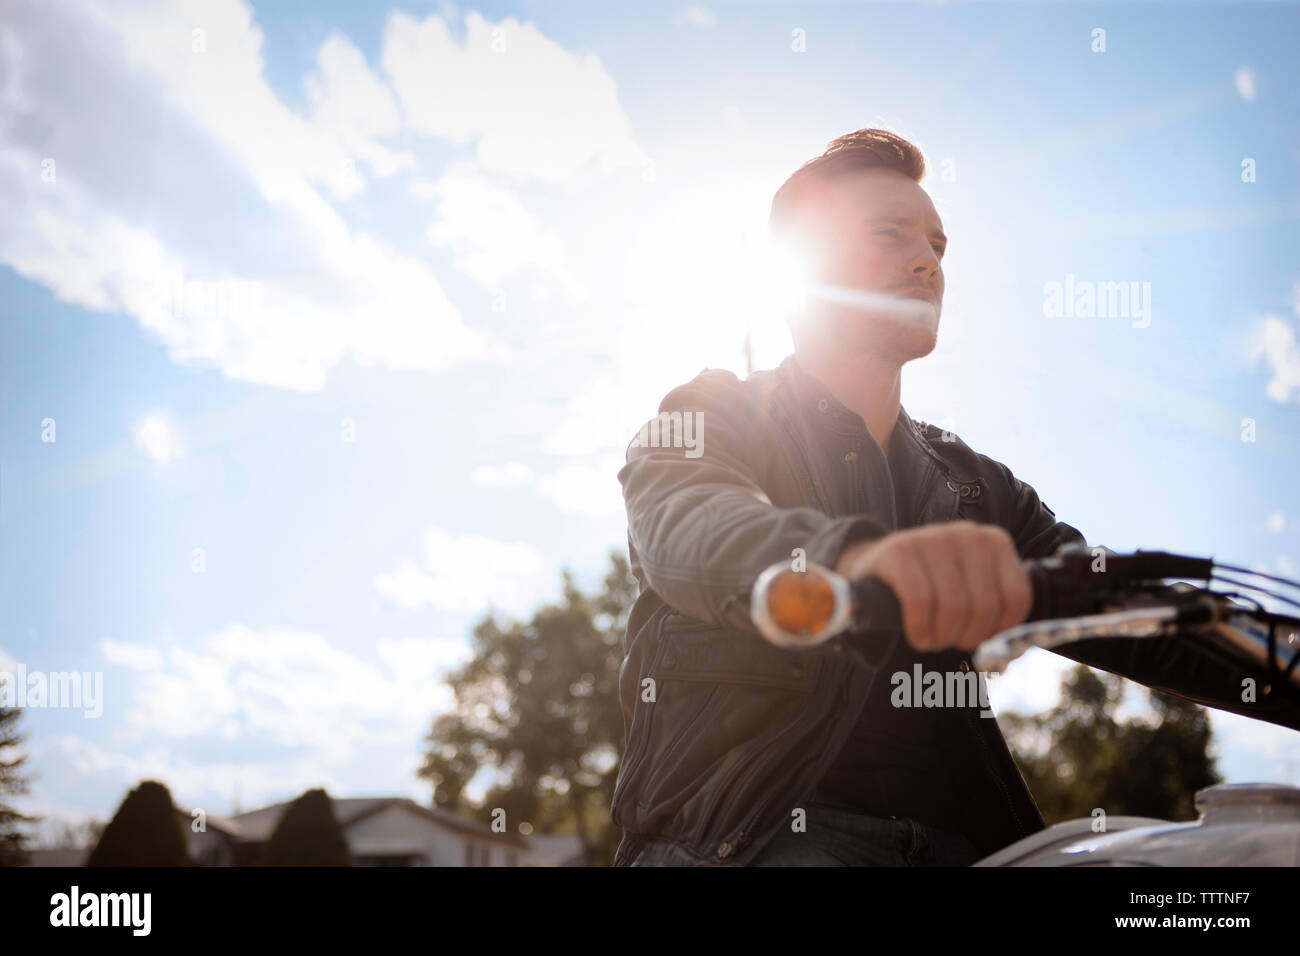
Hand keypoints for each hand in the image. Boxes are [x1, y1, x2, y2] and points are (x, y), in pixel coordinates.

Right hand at [835, 521, 1031, 651]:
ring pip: (953, 608)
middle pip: (984, 607)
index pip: (1016, 598)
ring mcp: (931, 538)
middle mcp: (967, 534)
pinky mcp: (899, 551)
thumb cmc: (934, 587)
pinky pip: (920, 602)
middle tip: (949, 640)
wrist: (879, 570)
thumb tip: (1011, 654)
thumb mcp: (972, 590)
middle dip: (966, 637)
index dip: (999, 630)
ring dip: (940, 637)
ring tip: (931, 638)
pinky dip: (920, 629)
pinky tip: (916, 633)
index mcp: (995, 542)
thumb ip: (997, 613)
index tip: (980, 638)